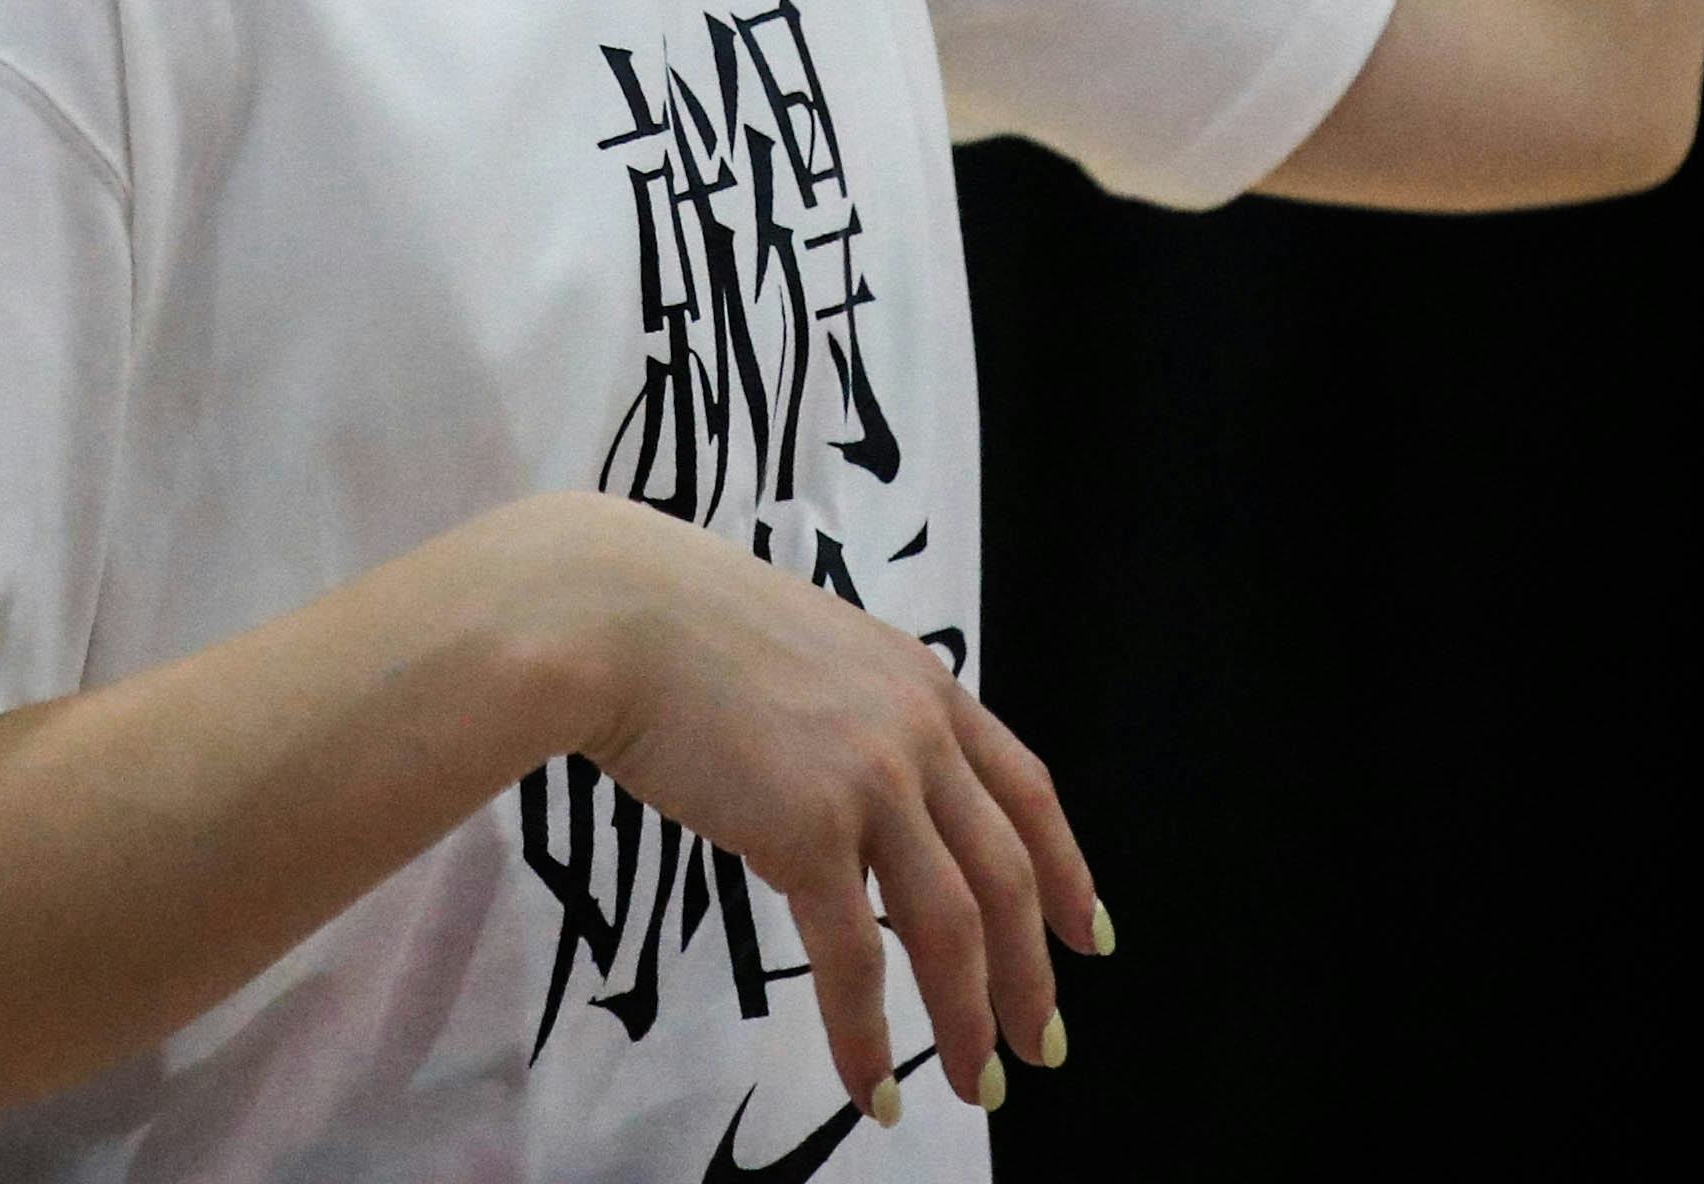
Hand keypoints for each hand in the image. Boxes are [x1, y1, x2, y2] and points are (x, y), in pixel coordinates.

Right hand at [520, 492, 1098, 1120]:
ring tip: (975, 1087)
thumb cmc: (679, 625)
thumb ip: (852, 718)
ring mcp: (869, 782)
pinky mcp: (807, 832)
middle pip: (1004, 874)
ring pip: (950, 928)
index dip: (1066, 871)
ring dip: (968, 1020)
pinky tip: (875, 1088)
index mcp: (922, 685)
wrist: (613, 615)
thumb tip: (851, 803)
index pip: (1026, 791)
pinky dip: (867, 1037)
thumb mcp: (809, 652)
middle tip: (1040, 1047)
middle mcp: (916, 732)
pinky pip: (854, 960)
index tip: (1089, 936)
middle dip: (1031, 973)